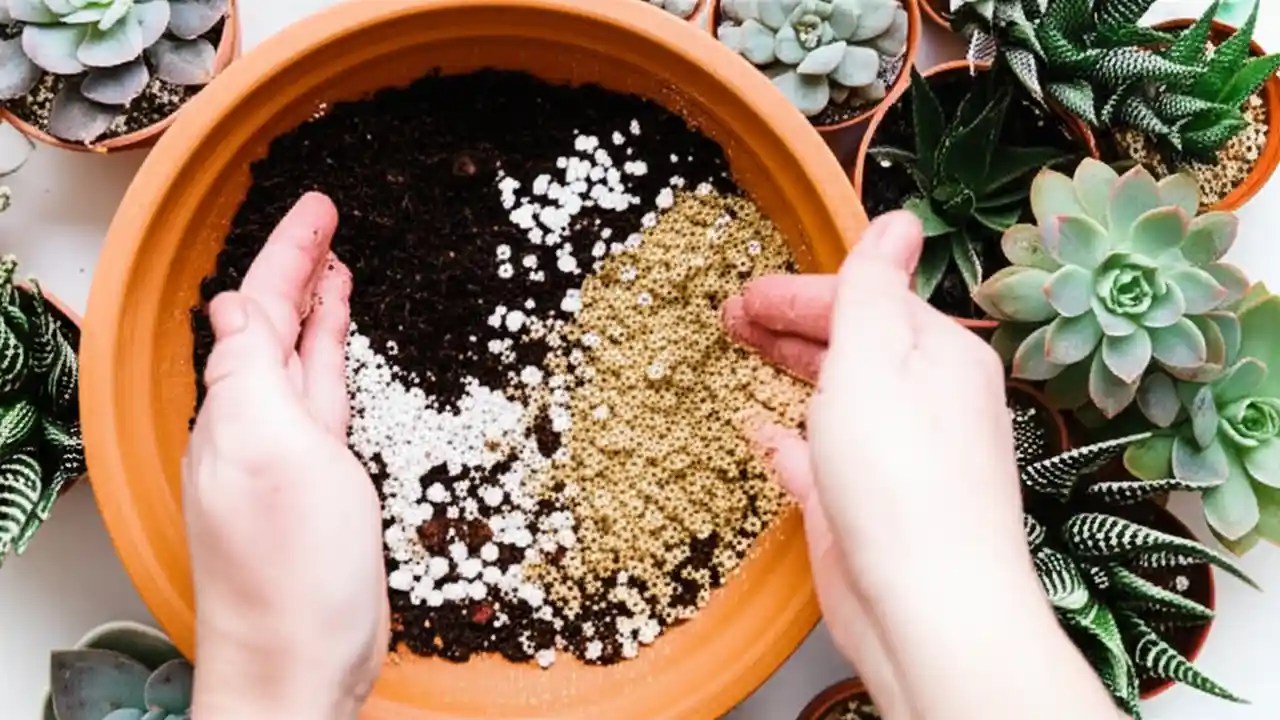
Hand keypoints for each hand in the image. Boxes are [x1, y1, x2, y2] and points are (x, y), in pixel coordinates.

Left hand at [184, 193, 387, 718]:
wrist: (301, 665)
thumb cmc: (292, 572)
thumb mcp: (273, 456)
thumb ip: (251, 378)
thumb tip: (227, 311)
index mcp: (237, 411)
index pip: (256, 311)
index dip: (287, 254)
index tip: (320, 207)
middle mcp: (254, 428)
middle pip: (273, 329)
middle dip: (296, 271)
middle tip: (328, 222)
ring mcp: (287, 458)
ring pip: (298, 364)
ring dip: (313, 313)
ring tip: (335, 271)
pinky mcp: (318, 487)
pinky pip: (320, 404)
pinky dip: (328, 366)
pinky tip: (336, 353)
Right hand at [725, 212, 1119, 718]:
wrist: (930, 612)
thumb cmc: (902, 481)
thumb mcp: (877, 361)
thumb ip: (873, 289)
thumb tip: (900, 218)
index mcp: (937, 355)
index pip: (863, 300)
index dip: (796, 293)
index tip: (740, 297)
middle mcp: (924, 399)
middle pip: (849, 345)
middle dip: (788, 326)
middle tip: (727, 320)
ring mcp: (895, 455)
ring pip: (834, 398)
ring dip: (788, 373)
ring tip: (740, 355)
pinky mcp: (866, 505)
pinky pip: (822, 457)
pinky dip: (791, 438)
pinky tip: (761, 430)